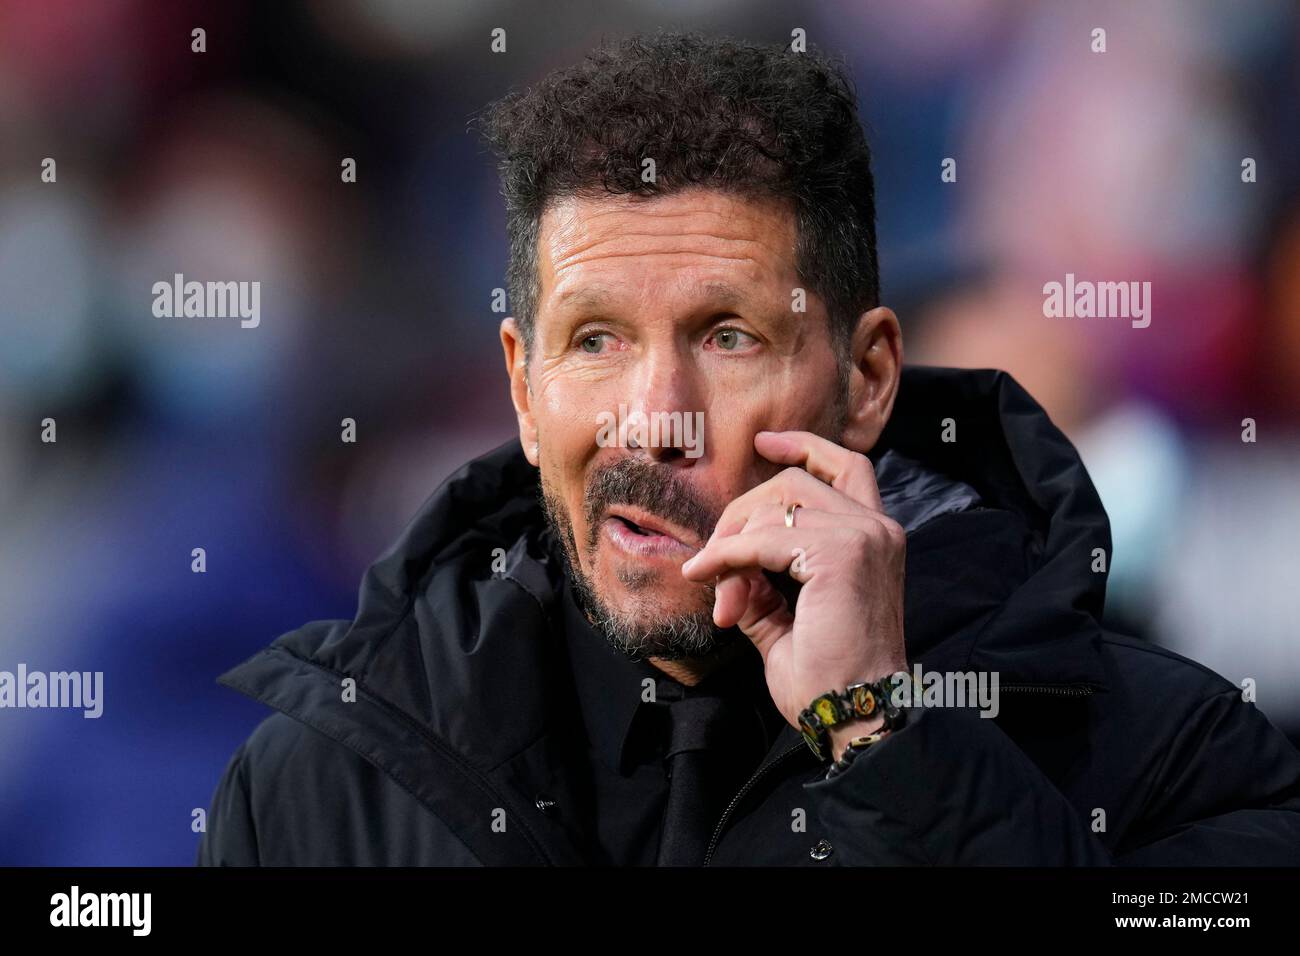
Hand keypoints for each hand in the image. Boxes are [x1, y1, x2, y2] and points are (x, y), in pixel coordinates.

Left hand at [681, 430, 907, 759]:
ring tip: (722, 595)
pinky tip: (706, 575)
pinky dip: (726, 554)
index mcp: (876, 538)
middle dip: (741, 514)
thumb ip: (759, 586)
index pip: (846, 465)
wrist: (855, 714)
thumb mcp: (785, 622)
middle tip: (714, 564)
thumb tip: (724, 563)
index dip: (803, 447)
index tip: (763, 444)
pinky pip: (762, 538)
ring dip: (732, 541)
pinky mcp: (840, 555)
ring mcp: (862, 538)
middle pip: (794, 482)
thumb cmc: (828, 680)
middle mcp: (877, 529)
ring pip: (774, 502)